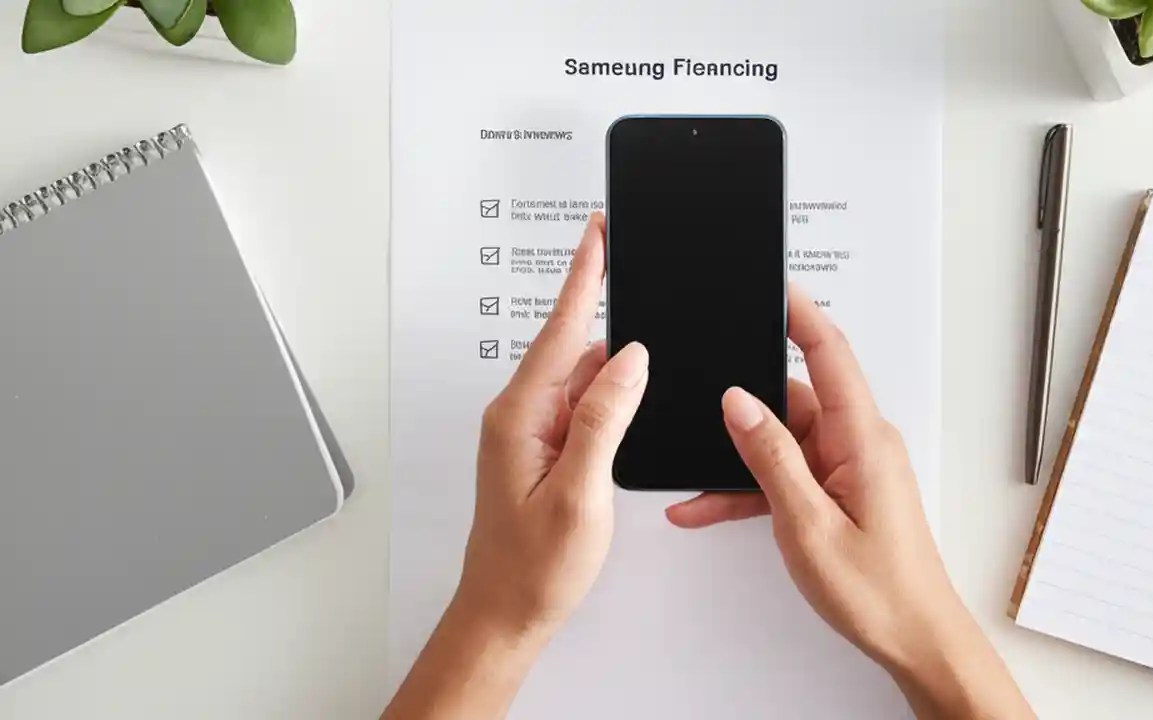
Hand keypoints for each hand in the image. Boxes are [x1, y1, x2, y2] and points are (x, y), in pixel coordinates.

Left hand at [386, 213, 647, 719]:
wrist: (503, 614)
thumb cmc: (533, 567)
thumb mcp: (579, 492)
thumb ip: (603, 419)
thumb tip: (629, 358)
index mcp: (520, 416)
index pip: (558, 330)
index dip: (583, 277)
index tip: (597, 232)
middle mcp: (520, 415)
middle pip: (572, 346)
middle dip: (608, 312)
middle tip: (639, 272)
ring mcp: (529, 431)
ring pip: (581, 378)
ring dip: (614, 366)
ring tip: (648, 358)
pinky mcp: (542, 449)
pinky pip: (580, 406)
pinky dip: (609, 397)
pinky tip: (632, 402)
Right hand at [666, 287, 1032, 718]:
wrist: (916, 639)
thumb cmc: (879, 592)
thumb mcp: (807, 524)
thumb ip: (770, 457)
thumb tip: (738, 401)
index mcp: (862, 437)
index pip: (830, 353)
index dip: (799, 313)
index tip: (769, 284)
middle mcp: (858, 443)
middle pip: (792, 398)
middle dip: (740, 404)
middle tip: (696, 403)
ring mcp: (848, 467)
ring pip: (781, 441)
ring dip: (738, 461)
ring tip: (692, 484)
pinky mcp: (839, 491)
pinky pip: (787, 473)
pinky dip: (750, 488)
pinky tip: (708, 508)